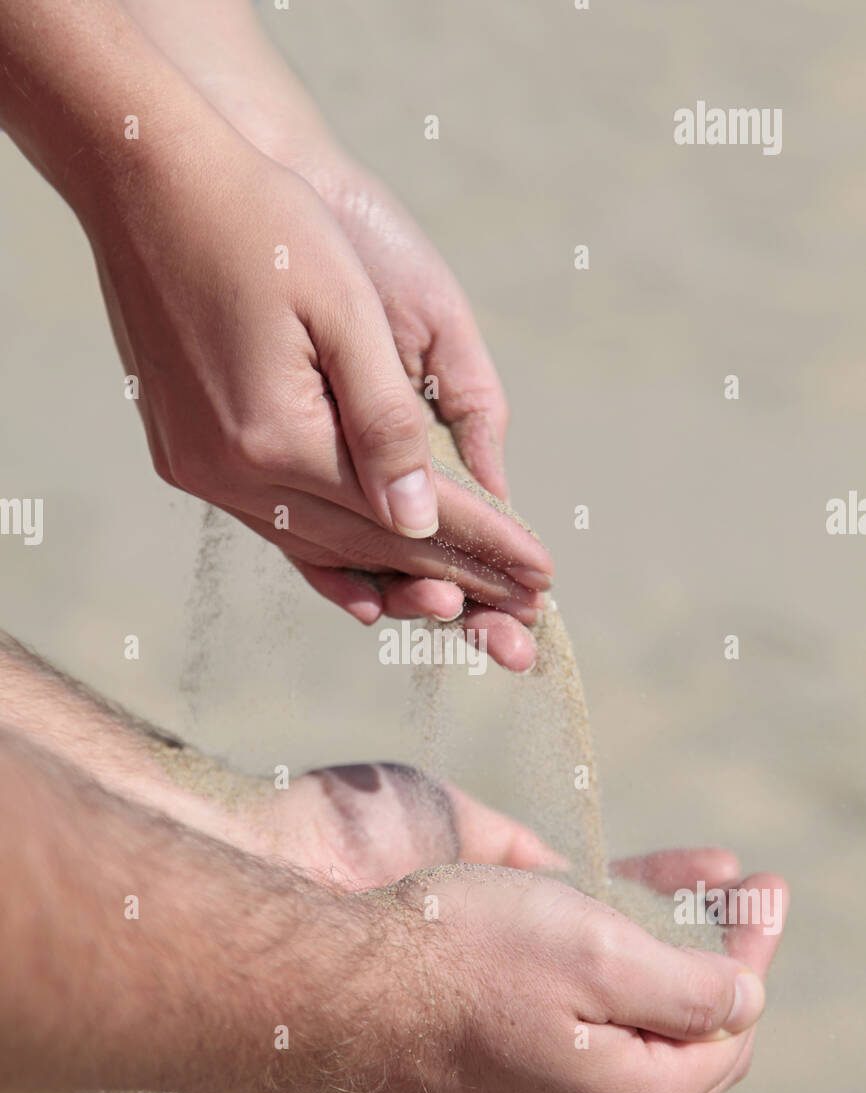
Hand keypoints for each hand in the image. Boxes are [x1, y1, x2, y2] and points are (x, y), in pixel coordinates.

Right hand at [113, 0, 548, 669]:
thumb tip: (425, 518)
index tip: (544, 577)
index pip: (407, 515)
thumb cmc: (264, 226)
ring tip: (460, 610)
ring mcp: (202, 471)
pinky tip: (363, 589)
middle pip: (367, 544)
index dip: (484, 547)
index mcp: (279, 439)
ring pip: (319, 547)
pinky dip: (327, 556)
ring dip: (394, 577)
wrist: (148, 181)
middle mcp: (233, 473)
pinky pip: (275, 528)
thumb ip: (388, 423)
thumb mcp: (347, 313)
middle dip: (454, 576)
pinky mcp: (187, 457)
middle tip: (520, 612)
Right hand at [355, 849, 785, 1092]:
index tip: (762, 888)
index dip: (750, 952)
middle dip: (716, 959)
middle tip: (741, 890)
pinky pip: (577, 1038)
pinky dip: (605, 982)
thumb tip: (746, 999)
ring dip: (664, 961)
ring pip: (631, 1035)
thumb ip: (690, 987)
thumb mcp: (596, 954)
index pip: (730, 1030)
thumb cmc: (459, 960)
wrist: (333, 992)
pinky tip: (610, 934)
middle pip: (685, 1040)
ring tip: (692, 892)